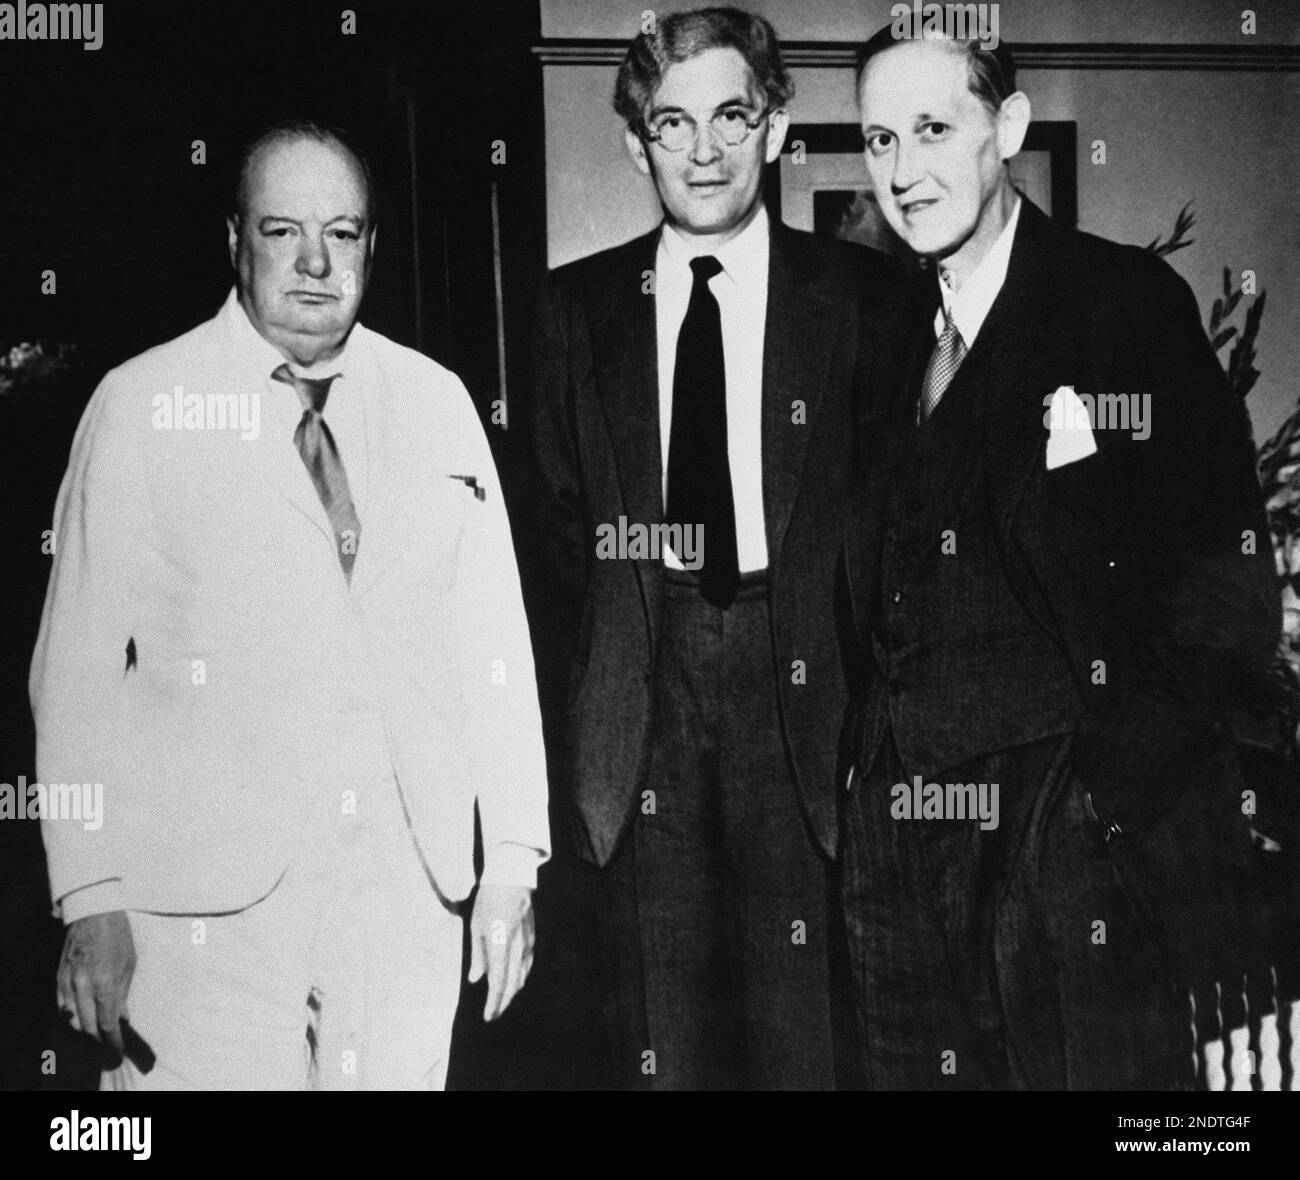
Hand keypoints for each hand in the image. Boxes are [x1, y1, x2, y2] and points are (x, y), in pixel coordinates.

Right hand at [56, 910, 134, 1050]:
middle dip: (99, 1038)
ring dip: (84, 1029)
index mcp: (105, 982)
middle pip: (87, 1026)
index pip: (106, 1023)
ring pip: (72, 1019)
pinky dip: (71, 1017)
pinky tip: (81, 1017)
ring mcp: (68, 982)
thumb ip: (123, 994)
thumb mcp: (129, 964)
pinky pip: (62, 1006)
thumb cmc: (117, 936)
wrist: (93, 913)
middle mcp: (83, 986)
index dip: (113, 1039)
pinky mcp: (59, 978)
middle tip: (109, 1040)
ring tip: (97, 1030)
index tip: (119, 1046)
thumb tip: (122, 1017)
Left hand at [467, 885, 534, 1020]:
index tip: (488, 1016)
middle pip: (512, 984)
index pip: (497, 982)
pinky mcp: (532, 939)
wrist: (511, 879)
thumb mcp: (475, 927)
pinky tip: (514, 982)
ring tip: (501, 1001)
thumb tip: (475, 980)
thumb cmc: (488, 901)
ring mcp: (526, 943)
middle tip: (493, 1014)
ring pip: (521, 977)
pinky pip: (527, 965)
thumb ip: (477, 956)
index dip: (493, 1002)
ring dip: (511, 992)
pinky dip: (520, 978)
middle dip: (502, 1003)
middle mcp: (515, 947)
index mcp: (498, 944)